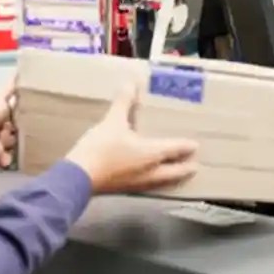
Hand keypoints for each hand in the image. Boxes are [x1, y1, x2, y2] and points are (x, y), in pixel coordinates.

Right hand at [66, 81, 198, 193]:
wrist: (78, 177)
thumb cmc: (101, 148)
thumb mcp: (112, 121)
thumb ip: (124, 102)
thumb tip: (131, 82)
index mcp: (152, 154)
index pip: (175, 150)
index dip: (186, 147)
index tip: (196, 146)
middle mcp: (150, 171)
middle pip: (174, 172)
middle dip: (185, 169)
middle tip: (195, 166)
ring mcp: (138, 184)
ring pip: (163, 182)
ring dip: (173, 178)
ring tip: (178, 176)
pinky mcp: (125, 190)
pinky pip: (149, 187)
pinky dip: (157, 182)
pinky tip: (151, 181)